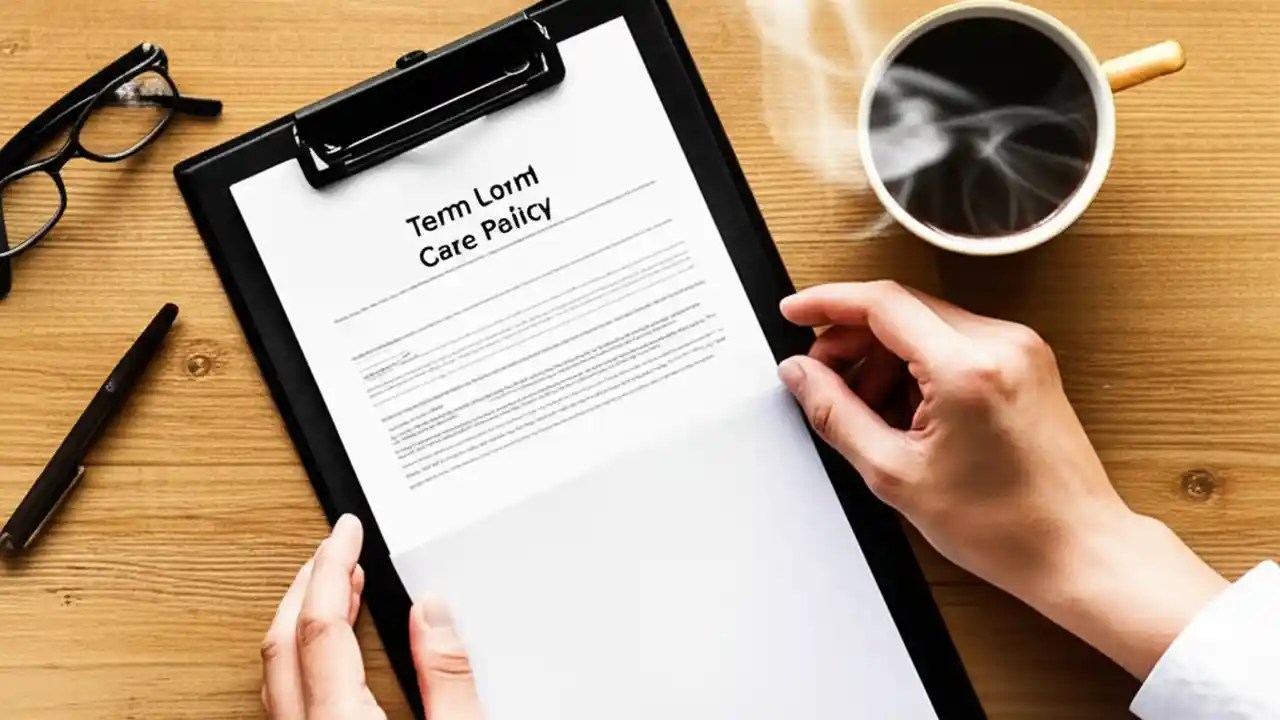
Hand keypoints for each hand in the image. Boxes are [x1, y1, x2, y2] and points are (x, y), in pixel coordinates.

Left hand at [261, 514, 483, 718]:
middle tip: (335, 548)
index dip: (332, 567)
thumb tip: (433, 612)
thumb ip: (448, 678)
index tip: (346, 532)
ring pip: (278, 670)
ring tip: (339, 585)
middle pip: (283, 641)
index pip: (321, 626)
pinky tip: (333, 649)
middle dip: (309, 584)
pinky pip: (287, 694)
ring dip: (302, 618)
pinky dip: (304, 654)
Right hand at [777, 281, 1226, 678]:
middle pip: (901, 309)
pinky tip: (904, 410)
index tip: (795, 313)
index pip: (881, 304)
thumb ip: (835, 414)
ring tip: (868, 410)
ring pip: (925, 324)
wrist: (1075, 547)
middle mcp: (1001, 344)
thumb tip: (801, 375)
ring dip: (884, 354)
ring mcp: (1019, 349)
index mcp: (967, 368)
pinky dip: (918, 364)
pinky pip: (954, 342)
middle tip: (822, 378)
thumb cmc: (1005, 525)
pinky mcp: (1026, 362)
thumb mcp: (895, 474)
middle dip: (852, 337)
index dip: (826, 303)